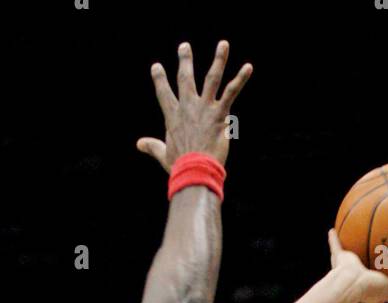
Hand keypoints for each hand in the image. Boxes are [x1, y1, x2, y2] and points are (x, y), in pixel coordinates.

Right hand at [137, 40, 251, 171]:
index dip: (159, 79)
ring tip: (223, 44)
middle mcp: (188, 108)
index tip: (156, 66)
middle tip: (184, 46)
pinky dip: (240, 79)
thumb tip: (139, 144)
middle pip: (185, 78)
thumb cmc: (180, 166)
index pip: (164, 94)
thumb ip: (152, 146)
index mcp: (173, 117)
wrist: (195, 172)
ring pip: (212, 78)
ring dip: (218, 60)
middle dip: (185, 61)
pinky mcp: (220, 114)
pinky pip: (231, 92)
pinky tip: (248, 67)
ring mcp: (204, 109)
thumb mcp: (164, 155)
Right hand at [328, 229, 387, 302]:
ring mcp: (346, 269)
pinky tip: (333, 229)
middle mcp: (356, 279)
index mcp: (368, 291)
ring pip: (350, 257)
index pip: (378, 294)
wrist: (348, 284)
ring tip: (353, 238)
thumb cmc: (369, 288)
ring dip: (350, 250)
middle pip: (364, 272)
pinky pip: (336, 246)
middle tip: (375, 260)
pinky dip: (334, 239)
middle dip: (369, 268)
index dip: (384, 294)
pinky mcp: (339, 259)